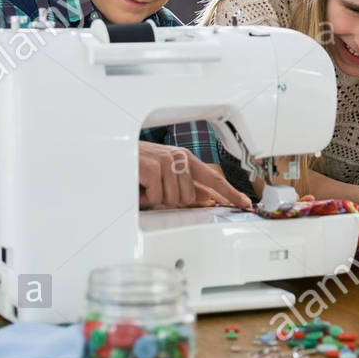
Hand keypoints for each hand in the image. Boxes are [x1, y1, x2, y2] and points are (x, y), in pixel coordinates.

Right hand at [137, 143, 252, 209]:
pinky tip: (139, 186)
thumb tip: (208, 198)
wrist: (114, 155)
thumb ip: (187, 187)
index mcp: (185, 159)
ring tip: (146, 186)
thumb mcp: (165, 177)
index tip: (244, 202)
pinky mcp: (152, 167)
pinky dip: (145, 197)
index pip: (213, 178)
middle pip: (189, 197)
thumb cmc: (138, 166)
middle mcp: (178, 158)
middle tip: (155, 189)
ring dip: (156, 198)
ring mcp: (165, 161)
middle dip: (171, 200)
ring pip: (173, 199)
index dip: (230, 192)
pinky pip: (156, 197)